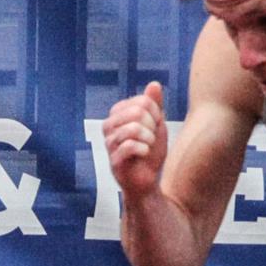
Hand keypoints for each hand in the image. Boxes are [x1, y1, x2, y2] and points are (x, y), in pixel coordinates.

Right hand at [102, 81, 167, 197]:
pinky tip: (144, 154)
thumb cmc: (149, 152)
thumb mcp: (156, 125)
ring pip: (134, 128)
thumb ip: (155, 105)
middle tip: (151, 139)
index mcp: (117, 114)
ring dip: (149, 139)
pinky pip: (130, 146)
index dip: (156, 114)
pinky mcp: (113, 160)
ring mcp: (109, 143)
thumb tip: (154, 84)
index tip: (154, 127)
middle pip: (137, 112)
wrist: (147, 181)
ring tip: (148, 146)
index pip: (142, 101)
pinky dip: (144, 150)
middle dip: (152, 127)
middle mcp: (109, 126)